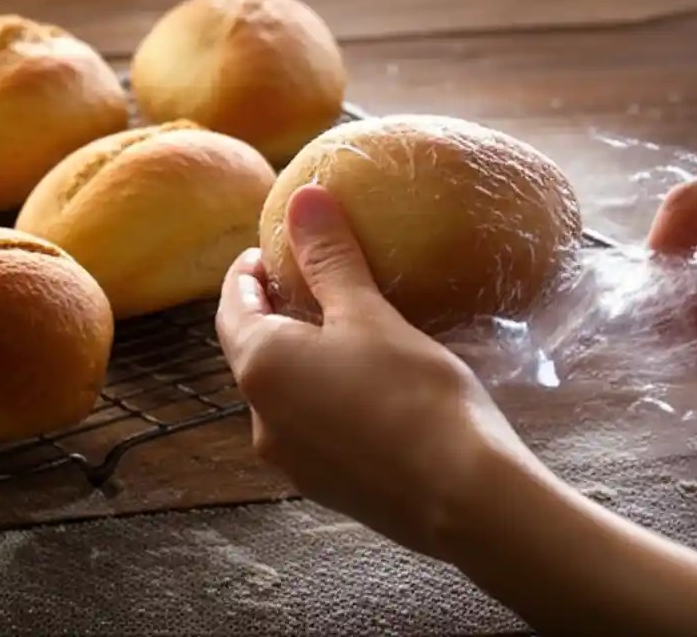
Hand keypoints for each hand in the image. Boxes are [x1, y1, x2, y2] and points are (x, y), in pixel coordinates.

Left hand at [215, 185, 536, 558]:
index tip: (268, 251)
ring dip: (300, 358)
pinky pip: (312, 428)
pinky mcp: (326, 488)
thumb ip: (329, 257)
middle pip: (252, 351)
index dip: (246, 273)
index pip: (231, 307)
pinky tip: (368, 386)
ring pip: (282, 393)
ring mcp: (291, 462)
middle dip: (274, 314)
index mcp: (259, 368)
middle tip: (307, 282)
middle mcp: (260, 420)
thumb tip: (303, 198)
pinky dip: (324, 396)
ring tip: (342, 329)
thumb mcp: (369, 313)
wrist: (465, 498)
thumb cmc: (414, 393)